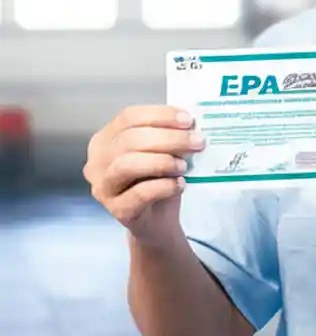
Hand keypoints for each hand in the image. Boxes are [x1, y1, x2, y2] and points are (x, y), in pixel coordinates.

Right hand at [84, 105, 205, 246]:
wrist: (158, 220)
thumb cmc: (158, 179)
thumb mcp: (162, 152)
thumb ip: (168, 135)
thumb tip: (190, 124)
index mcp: (106, 139)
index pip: (129, 117)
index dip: (160, 116)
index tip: (188, 120)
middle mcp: (97, 161)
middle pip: (129, 140)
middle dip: (169, 138)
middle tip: (197, 142)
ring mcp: (103, 186)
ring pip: (126, 165)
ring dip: (162, 162)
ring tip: (184, 166)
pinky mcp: (117, 209)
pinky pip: (139, 193)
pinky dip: (164, 186)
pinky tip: (180, 184)